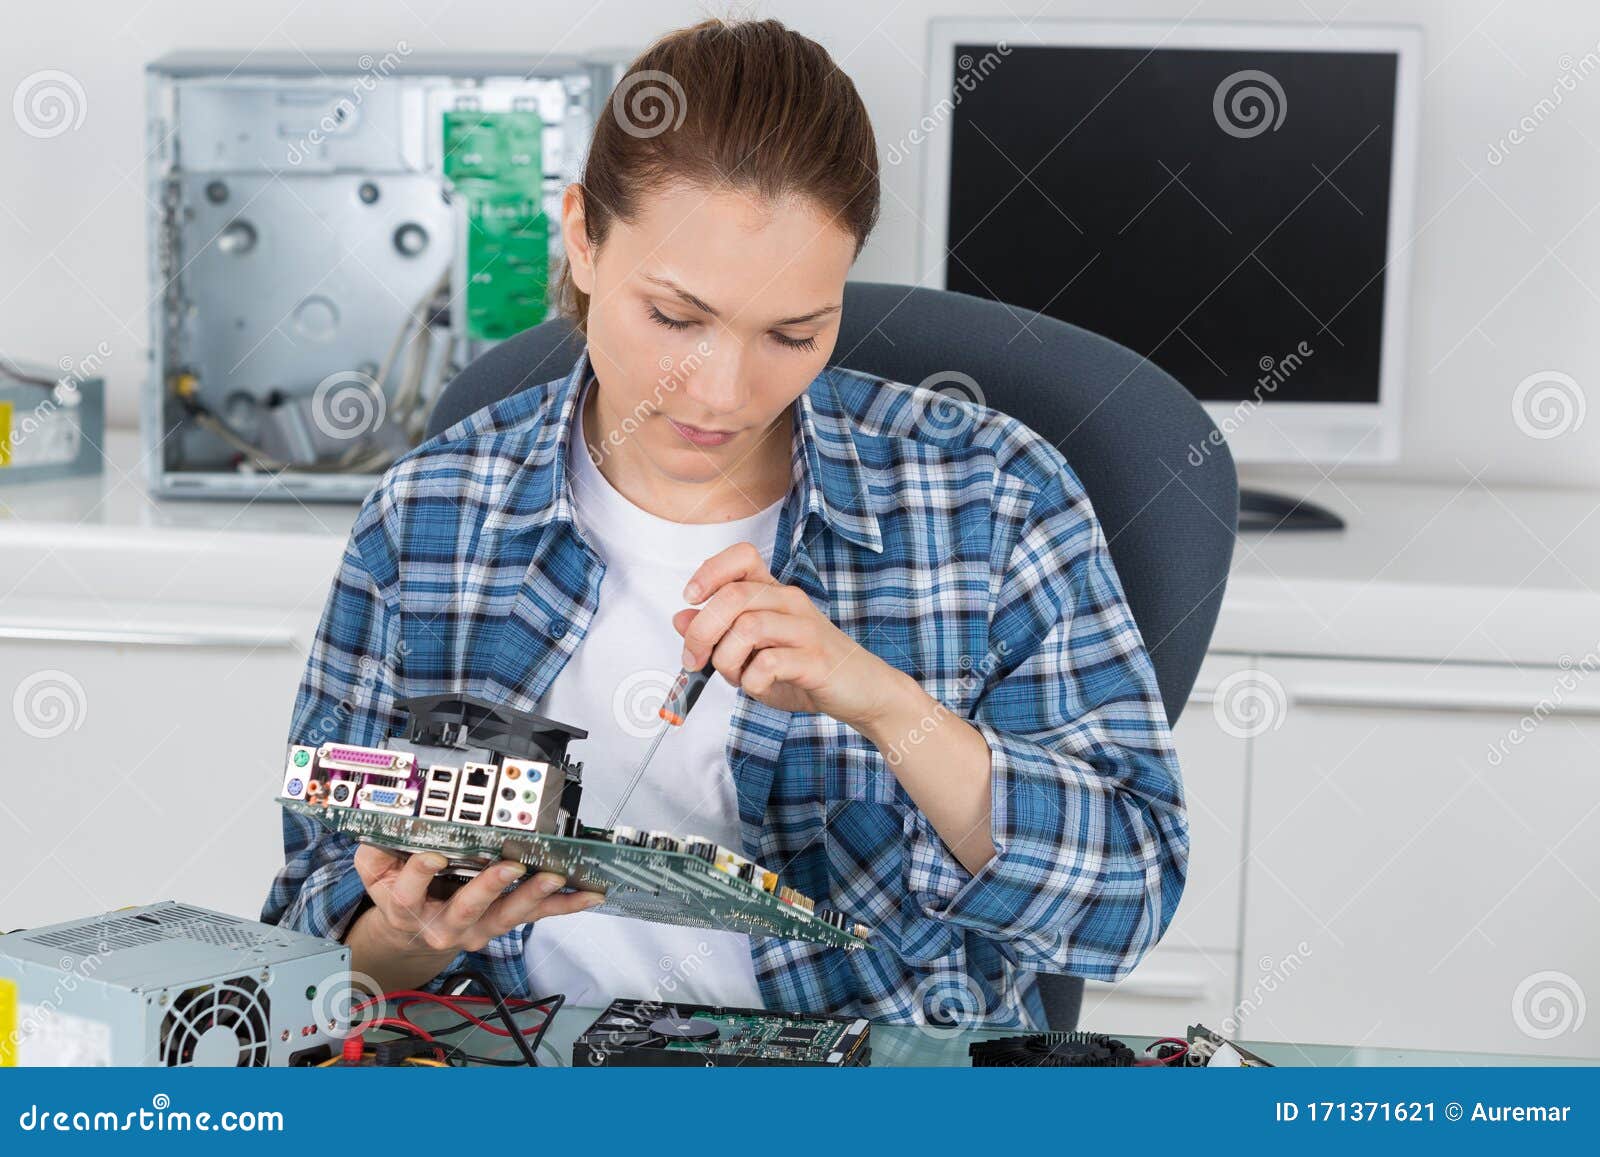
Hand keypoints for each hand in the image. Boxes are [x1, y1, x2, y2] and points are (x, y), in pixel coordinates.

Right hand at [348, 845, 601, 989]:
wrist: (412, 933)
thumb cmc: (399, 893)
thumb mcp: (374, 872)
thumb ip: (375, 849)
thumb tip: (383, 820)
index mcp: (407, 908)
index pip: (410, 891)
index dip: (420, 873)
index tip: (434, 855)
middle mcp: (444, 924)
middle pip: (466, 908)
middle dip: (490, 886)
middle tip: (510, 865)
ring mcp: (477, 928)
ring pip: (507, 915)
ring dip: (534, 895)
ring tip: (556, 876)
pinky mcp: (503, 923)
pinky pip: (536, 915)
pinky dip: (564, 905)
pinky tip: (588, 895)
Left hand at [672, 541, 913, 731]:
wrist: (862, 691)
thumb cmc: (806, 670)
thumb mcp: (754, 651)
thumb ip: (720, 633)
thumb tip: (680, 617)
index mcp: (776, 594)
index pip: (742, 556)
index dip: (710, 572)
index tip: (691, 598)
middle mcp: (791, 603)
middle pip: (733, 596)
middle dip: (702, 630)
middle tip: (694, 658)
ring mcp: (805, 630)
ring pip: (747, 629)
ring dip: (726, 660)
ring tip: (734, 676)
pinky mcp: (815, 660)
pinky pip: (767, 664)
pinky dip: (751, 682)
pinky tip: (759, 687)